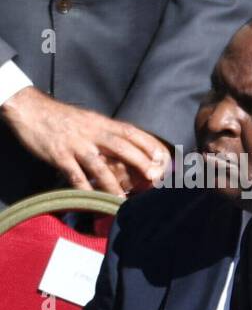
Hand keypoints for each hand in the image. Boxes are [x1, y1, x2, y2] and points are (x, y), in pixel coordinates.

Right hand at [1, 86, 167, 193]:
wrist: (29, 108)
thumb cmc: (64, 117)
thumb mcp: (90, 119)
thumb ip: (109, 133)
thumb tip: (132, 150)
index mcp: (102, 123)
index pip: (132, 132)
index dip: (150, 145)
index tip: (164, 158)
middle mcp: (92, 132)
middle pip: (122, 147)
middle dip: (141, 162)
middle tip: (155, 177)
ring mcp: (75, 145)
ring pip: (99, 166)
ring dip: (113, 184)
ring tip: (124, 199)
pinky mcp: (58, 155)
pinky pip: (73, 175)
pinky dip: (84, 189)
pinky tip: (93, 201)